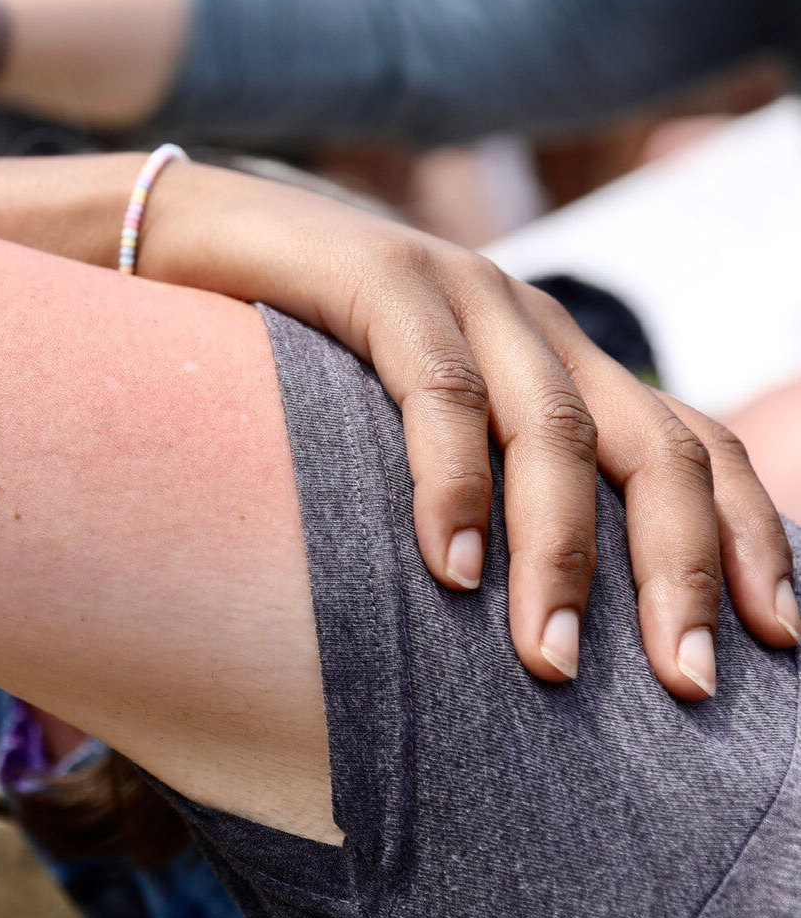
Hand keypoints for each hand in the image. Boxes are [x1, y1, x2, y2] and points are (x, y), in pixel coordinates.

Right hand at [141, 158, 798, 698]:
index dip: (746, 539)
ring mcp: (461, 291)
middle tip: (685, 684)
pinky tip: (448, 568)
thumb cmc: (284, 352)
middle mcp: (530, 320)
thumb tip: (518, 609)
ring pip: (553, 430)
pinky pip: (439, 390)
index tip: (777, 643)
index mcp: (555, 356)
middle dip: (680, 571)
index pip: (690, 444)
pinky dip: (451, 485)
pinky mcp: (381, 280)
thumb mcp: (402, 421)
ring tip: (550, 661)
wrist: (176, 234)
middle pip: (652, 446)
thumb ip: (476, 477)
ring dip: (560, 557)